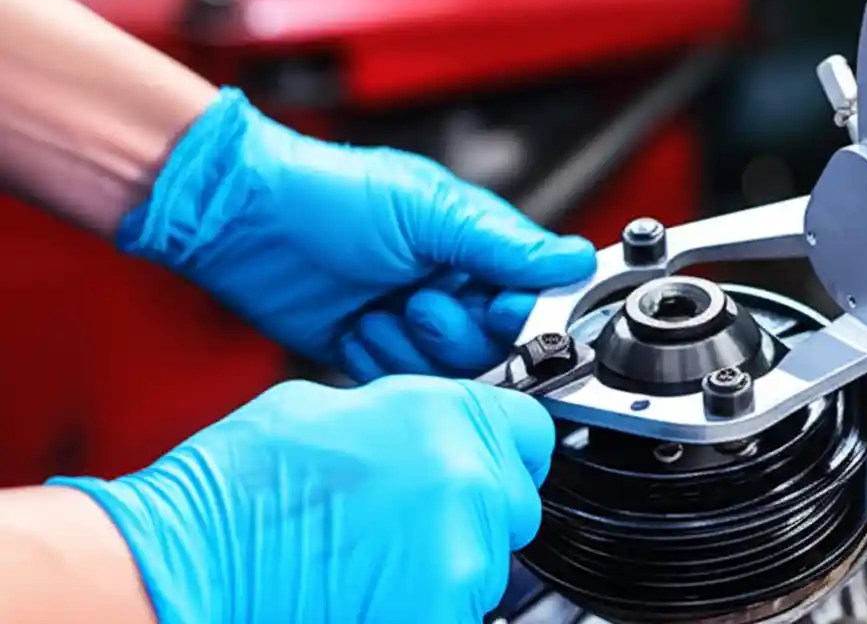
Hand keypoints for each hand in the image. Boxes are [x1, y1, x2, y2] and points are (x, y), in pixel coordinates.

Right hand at [50, 376, 551, 622]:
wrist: (190, 561)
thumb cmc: (238, 486)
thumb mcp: (329, 408)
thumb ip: (406, 419)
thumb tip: (432, 433)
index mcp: (445, 415)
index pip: (531, 434)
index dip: (503, 452)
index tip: (484, 467)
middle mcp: (467, 480)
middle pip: (514, 504)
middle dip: (474, 513)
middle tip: (408, 523)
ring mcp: (462, 557)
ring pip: (489, 566)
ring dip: (449, 565)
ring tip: (374, 560)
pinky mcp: (444, 614)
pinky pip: (460, 608)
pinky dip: (428, 604)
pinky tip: (371, 593)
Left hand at [118, 88, 594, 379]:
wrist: (237, 219)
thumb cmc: (326, 192)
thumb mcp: (427, 210)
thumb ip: (504, 244)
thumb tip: (574, 260)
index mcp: (472, 245)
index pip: (527, 298)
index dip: (518, 316)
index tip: (498, 312)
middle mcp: (446, 284)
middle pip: (491, 346)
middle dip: (456, 332)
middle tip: (420, 301)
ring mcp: (407, 320)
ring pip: (447, 372)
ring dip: (414, 348)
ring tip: (381, 309)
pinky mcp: (368, 350)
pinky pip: (400, 384)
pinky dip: (379, 363)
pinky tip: (357, 329)